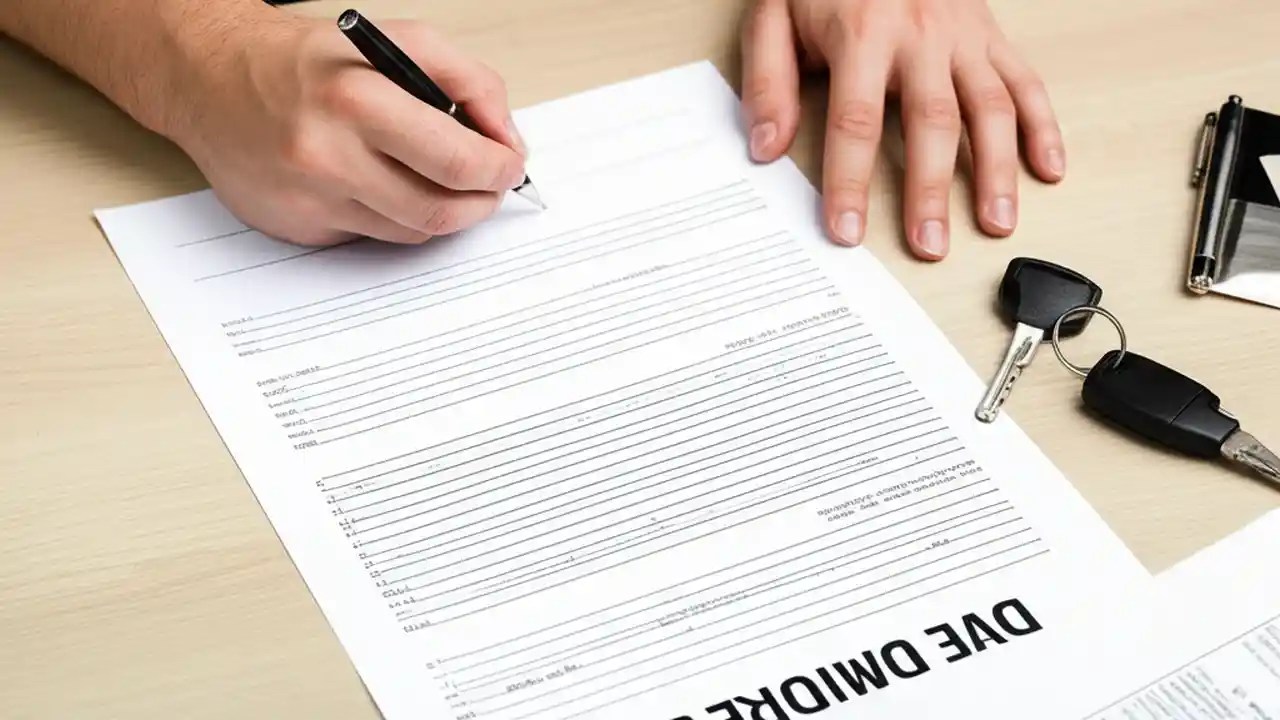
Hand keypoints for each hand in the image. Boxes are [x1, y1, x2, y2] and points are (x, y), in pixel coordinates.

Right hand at [164, 12, 526, 245]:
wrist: (210, 78)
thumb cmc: (308, 60)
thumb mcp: (396, 41)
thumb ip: (468, 82)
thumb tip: (506, 140)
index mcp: (357, 99)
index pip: (458, 162)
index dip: (499, 170)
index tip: (509, 164)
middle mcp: (328, 156)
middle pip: (439, 211)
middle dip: (481, 201)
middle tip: (490, 184)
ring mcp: (310, 200)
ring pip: (410, 232)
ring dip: (441, 212)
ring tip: (440, 181)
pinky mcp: (298, 228)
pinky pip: (371, 238)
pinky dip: (391, 217)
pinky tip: (378, 185)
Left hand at [741, 0, 1064, 259]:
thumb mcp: (774, 15)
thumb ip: (767, 81)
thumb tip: (765, 148)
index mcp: (862, 33)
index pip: (855, 121)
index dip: (850, 182)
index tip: (847, 230)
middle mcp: (920, 35)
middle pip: (930, 123)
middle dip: (930, 190)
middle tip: (929, 245)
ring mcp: (963, 36)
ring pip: (989, 108)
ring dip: (996, 171)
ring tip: (996, 224)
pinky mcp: (991, 35)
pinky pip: (1026, 82)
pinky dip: (1043, 128)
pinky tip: (1048, 171)